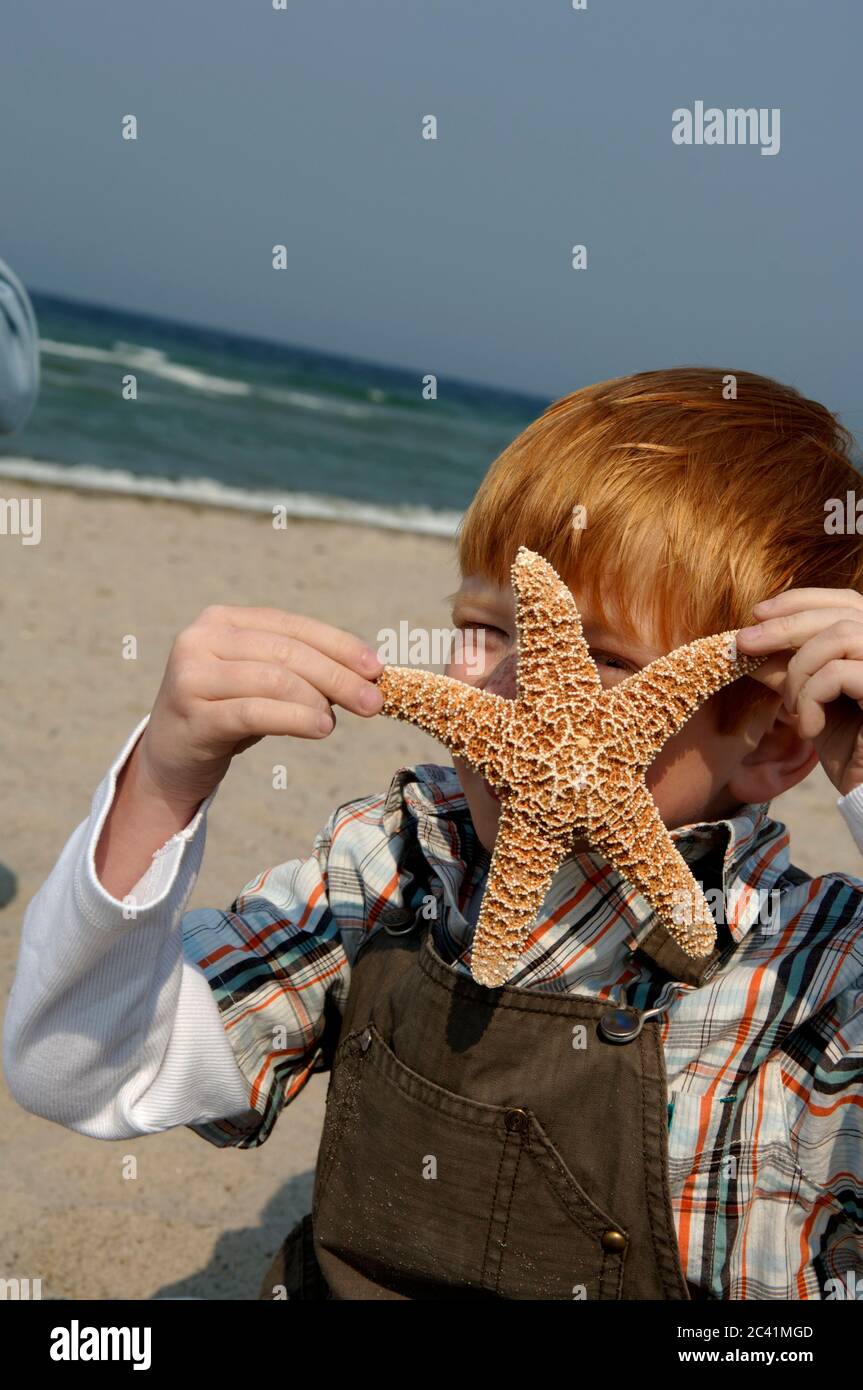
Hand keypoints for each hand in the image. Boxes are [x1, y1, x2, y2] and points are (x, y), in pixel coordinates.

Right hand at [137, 604, 384, 810]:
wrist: (170, 757)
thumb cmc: (226, 714)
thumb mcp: (260, 682)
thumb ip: (299, 669)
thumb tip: (364, 673)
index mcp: (222, 620)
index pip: (292, 626)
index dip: (339, 645)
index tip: (376, 668)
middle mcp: (202, 638)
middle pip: (286, 653)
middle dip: (337, 676)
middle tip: (373, 702)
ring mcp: (192, 674)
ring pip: (273, 680)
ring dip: (317, 700)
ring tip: (337, 721)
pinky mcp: (192, 712)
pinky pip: (255, 712)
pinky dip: (295, 719)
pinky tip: (321, 728)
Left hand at [736, 588, 862, 795]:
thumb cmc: (849, 748)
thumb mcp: (809, 700)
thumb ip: (786, 668)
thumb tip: (745, 640)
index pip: (846, 600)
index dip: (801, 600)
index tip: (757, 614)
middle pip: (840, 613)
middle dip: (784, 626)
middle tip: (743, 643)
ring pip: (840, 637)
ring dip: (801, 669)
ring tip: (792, 706)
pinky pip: (839, 674)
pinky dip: (811, 698)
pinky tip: (808, 728)